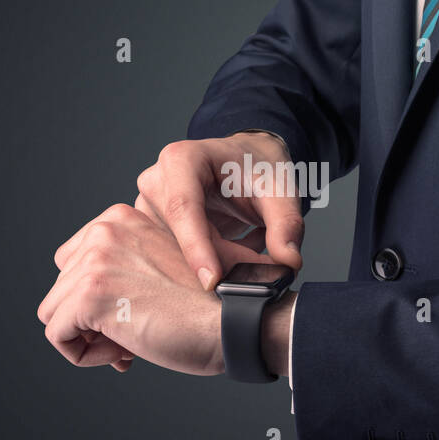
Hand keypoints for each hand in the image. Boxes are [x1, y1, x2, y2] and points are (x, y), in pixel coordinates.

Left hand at [37, 204, 261, 374]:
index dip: (97, 297)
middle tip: (131, 333)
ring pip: (54, 312)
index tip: (131, 312)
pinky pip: (56, 335)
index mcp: (121, 219)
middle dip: (91, 318)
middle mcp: (103, 231)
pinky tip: (124, 353)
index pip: (73, 262)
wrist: (236, 319)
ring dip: (89, 337)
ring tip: (129, 344)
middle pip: (61, 287)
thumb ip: (129, 266)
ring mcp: (94, 261)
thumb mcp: (166, 264)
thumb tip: (86, 305)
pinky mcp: (90, 295)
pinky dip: (84, 355)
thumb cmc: (214, 301)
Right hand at [135, 131, 304, 290]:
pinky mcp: (155, 230)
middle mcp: (157, 182)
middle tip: (261, 265)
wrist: (249, 159)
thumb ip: (286, 224)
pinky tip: (237, 248)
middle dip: (221, 260)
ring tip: (252, 246)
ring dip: (219, 262)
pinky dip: (212, 263)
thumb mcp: (280, 189)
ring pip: (178, 253)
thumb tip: (287, 262)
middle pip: (180, 237)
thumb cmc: (258, 166)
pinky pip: (179, 259)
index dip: (196, 247)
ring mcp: (151, 208)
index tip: (212, 280)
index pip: (183, 208)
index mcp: (182, 160)